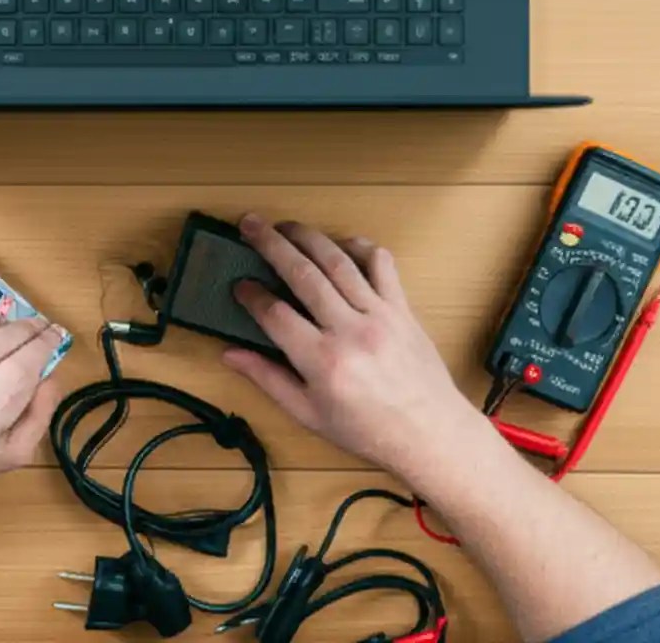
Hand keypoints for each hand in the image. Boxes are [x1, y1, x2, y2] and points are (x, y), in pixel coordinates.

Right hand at [223, 214, 478, 471]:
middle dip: (271, 245)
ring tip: (285, 225)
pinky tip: (339, 242)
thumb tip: (230, 354)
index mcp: (322, 362)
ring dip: (308, 236)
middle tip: (249, 224)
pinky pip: (381, 265)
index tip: (238, 285)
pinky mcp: (402, 309)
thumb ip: (268, 379)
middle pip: (302, 274)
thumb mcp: (309, 415)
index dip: (251, 295)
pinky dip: (359, 246)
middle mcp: (350, 331)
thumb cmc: (367, 431)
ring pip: (338, 261)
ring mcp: (379, 315)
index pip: (275, 314)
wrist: (429, 433)